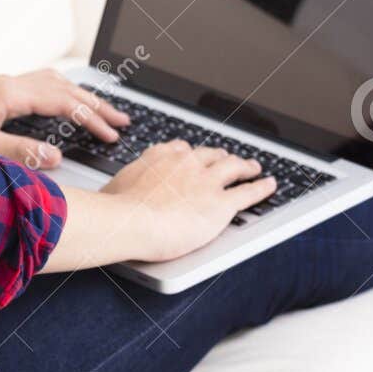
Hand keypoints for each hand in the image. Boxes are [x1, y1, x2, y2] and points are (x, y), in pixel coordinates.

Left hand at [0, 69, 129, 167]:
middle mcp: (8, 84)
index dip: (92, 118)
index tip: (113, 135)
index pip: (63, 101)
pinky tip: (63, 101)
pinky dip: (62, 93)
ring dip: (81, 95)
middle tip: (123, 120)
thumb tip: (57, 157)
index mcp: (9, 92)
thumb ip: (19, 152)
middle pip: (65, 87)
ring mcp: (2, 86)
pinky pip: (40, 85)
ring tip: (103, 110)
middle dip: (97, 103)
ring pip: (54, 83)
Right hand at [41, 140, 276, 272]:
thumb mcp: (113, 191)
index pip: (181, 149)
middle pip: (210, 154)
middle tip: (228, 159)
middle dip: (221, 156)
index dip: (192, 154)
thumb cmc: (114, 212)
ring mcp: (205, 181)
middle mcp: (185, 163)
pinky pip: (248, 191)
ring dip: (245, 165)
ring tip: (253, 167)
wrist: (129, 222)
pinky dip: (262, 186)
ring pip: (233, 167)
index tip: (194, 157)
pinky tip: (269, 185)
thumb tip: (103, 200)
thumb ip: (119, 190)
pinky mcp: (221, 203)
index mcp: (159, 157)